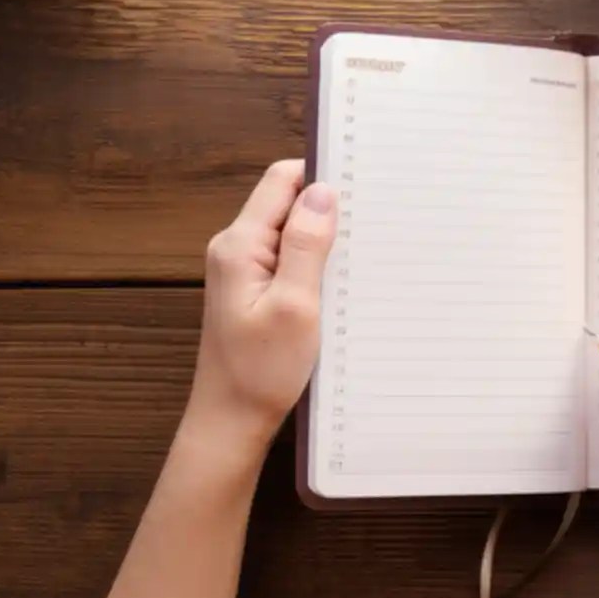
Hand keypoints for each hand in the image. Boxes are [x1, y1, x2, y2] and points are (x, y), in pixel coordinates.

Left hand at [189, 160, 337, 444]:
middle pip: (287, 201)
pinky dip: (314, 263)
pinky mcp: (253, 288)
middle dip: (327, 208)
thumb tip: (323, 191)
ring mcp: (243, 269)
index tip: (360, 186)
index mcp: (240, 245)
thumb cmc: (260, 372)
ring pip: (291, 230)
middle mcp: (235, 248)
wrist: (231, 422)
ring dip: (323, 239)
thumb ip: (307, 245)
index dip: (321, 176)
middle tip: (367, 229)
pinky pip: (288, 257)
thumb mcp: (295, 306)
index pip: (282, 180)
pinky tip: (335, 284)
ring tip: (354, 261)